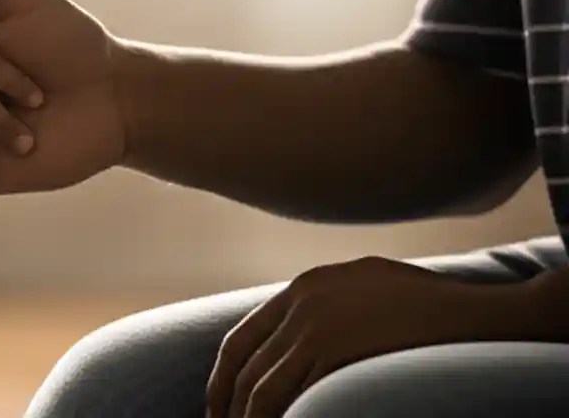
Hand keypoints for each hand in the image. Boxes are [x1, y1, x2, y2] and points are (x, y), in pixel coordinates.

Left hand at [206, 256, 520, 417]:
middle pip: (243, 368)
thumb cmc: (430, 306)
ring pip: (261, 390)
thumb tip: (297, 336)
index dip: (223, 379)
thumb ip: (324, 304)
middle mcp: (301, 305)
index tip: (218, 406)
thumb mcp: (365, 286)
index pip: (241, 340)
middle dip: (226, 405)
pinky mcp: (336, 355)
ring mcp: (317, 329)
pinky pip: (291, 399)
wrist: (473, 315)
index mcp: (304, 288)